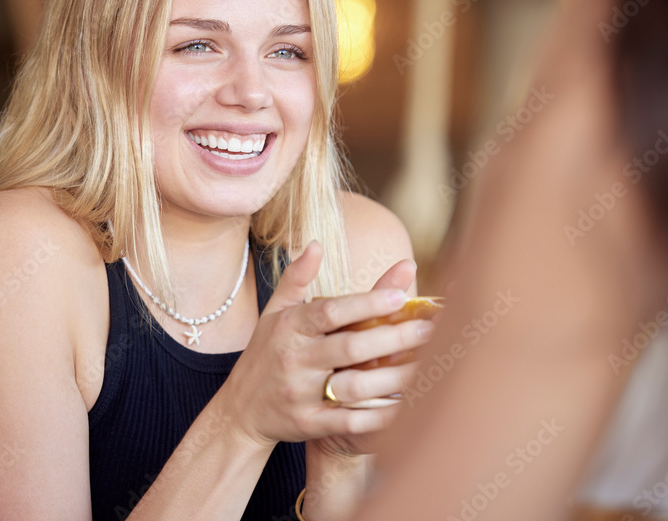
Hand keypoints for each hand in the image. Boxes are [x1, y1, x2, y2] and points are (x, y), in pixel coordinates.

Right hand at [216, 244, 431, 448]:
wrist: (238, 412)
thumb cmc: (265, 354)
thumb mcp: (273, 313)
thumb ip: (297, 278)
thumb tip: (316, 243)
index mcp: (289, 328)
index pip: (330, 312)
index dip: (365, 304)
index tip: (399, 296)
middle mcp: (294, 359)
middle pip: (349, 347)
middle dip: (392, 339)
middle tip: (429, 329)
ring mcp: (300, 394)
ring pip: (354, 386)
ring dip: (393, 378)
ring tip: (429, 367)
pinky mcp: (308, 424)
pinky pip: (349, 422)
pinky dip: (377, 418)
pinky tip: (406, 410)